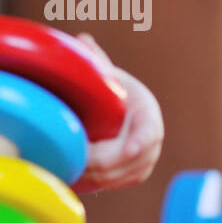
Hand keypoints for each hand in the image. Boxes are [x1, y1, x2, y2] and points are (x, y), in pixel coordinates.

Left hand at [71, 33, 163, 192]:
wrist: (123, 110)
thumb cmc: (113, 90)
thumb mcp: (108, 75)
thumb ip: (97, 61)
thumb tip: (82, 39)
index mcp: (147, 111)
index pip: (149, 131)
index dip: (140, 142)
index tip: (128, 149)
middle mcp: (152, 139)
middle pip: (128, 160)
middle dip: (100, 162)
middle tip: (73, 157)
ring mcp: (146, 159)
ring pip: (120, 176)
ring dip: (95, 174)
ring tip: (69, 166)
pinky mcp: (135, 174)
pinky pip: (116, 183)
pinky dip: (96, 181)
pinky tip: (75, 174)